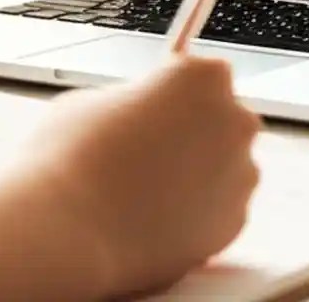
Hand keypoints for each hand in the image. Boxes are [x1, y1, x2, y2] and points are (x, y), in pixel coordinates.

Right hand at [29, 57, 261, 298]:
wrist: (68, 234)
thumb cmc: (70, 160)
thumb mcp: (92, 101)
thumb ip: (132, 100)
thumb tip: (139, 115)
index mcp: (202, 79)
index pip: (202, 73)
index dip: (172, 91)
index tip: (153, 105)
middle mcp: (233, 122)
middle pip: (222, 118)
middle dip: (191, 131)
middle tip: (145, 150)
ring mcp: (240, 176)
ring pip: (224, 166)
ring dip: (195, 173)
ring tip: (144, 191)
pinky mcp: (234, 223)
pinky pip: (218, 209)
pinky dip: (195, 213)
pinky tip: (153, 218)